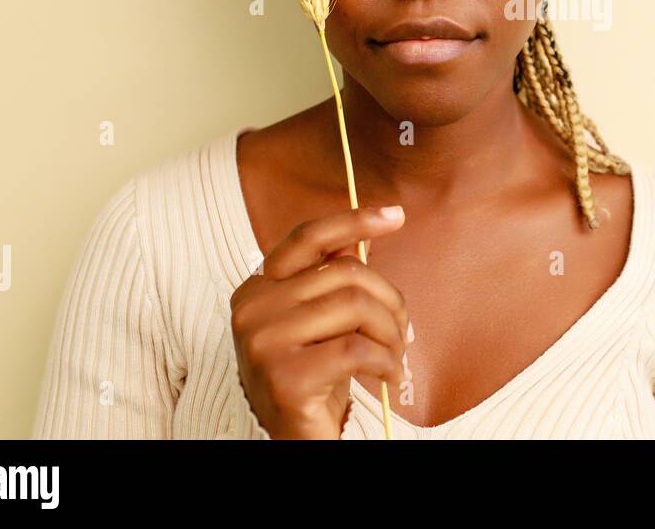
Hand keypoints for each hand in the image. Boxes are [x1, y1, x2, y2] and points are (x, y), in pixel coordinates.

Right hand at [230, 204, 409, 438]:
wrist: (298, 438)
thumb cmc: (314, 375)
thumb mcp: (321, 320)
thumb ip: (331, 279)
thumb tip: (361, 240)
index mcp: (257, 288)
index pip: (308, 238)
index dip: (353, 221)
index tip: (395, 215)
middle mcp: (251, 309)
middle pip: (346, 273)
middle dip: (389, 299)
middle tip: (403, 329)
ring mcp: (263, 343)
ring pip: (356, 306)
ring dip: (391, 332)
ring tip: (395, 355)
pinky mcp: (285, 377)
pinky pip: (358, 349)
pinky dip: (386, 362)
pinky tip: (387, 375)